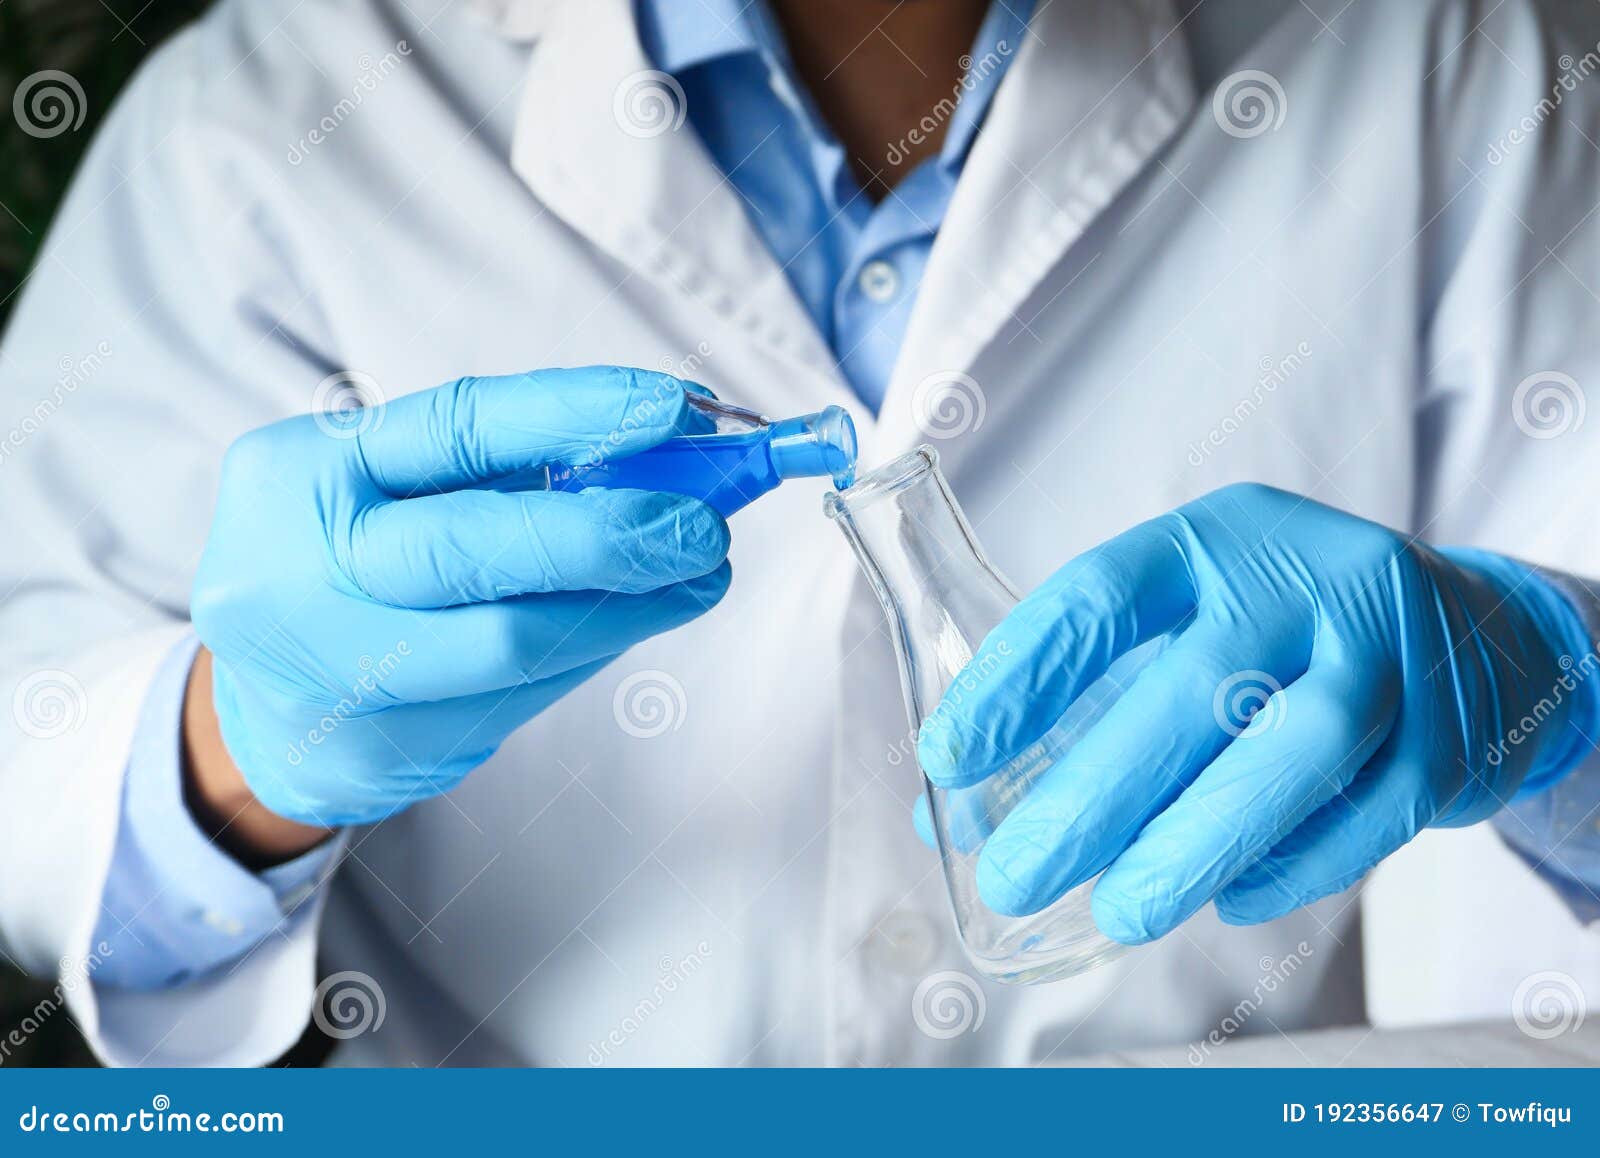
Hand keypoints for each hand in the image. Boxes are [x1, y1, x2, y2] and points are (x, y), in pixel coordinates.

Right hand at [190, 368, 730, 828]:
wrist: (254, 712)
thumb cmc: (346, 567)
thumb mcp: (389, 491)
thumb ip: (506, 470)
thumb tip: (664, 453)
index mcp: (304, 474)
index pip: (455, 429)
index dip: (574, 412)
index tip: (676, 410)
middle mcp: (301, 573)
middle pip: (475, 550)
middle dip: (609, 535)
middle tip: (706, 528)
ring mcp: (332, 673)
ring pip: (511, 641)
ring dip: (629, 606)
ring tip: (698, 577)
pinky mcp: (376, 751)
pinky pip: (518, 697)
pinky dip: (590, 651)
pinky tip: (636, 620)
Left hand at [915, 483, 1595, 943]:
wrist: (1475, 636)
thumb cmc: (1283, 638)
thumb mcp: (1183, 631)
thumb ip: (1075, 711)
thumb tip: (950, 815)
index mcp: (1215, 539)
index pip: (1101, 596)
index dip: (1022, 677)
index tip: (950, 757)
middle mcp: (1307, 576)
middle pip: (1195, 688)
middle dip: (1094, 795)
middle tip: (1013, 874)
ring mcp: (1392, 651)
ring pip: (1296, 752)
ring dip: (1197, 842)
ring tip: (1118, 914)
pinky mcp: (1448, 734)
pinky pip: (1369, 815)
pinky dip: (1294, 866)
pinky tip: (1226, 899)